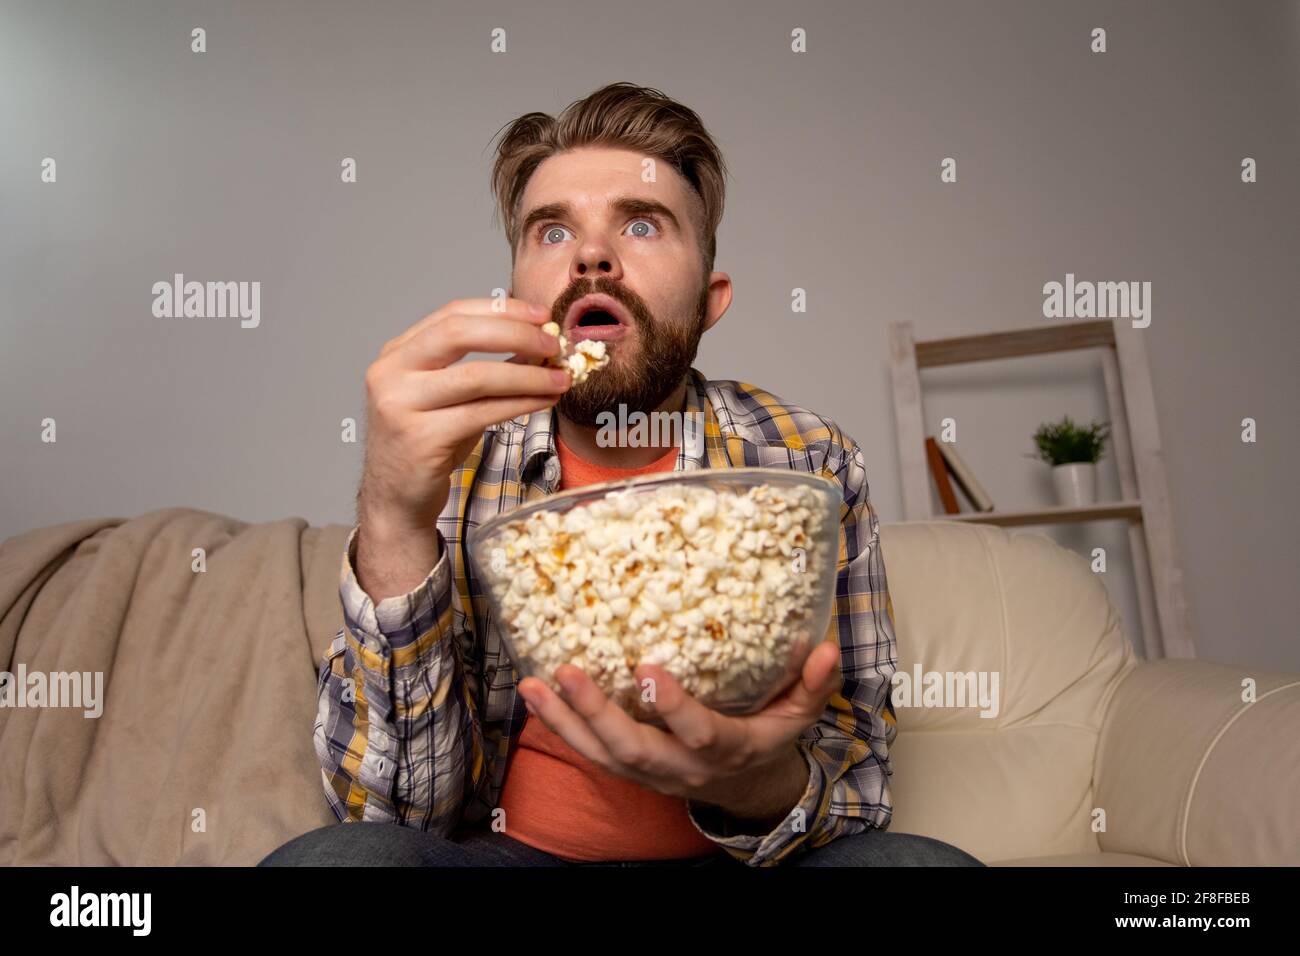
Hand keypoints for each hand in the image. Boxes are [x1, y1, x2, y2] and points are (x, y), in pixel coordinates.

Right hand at [358, 296, 567, 531]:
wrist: (397, 498)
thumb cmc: (429, 444)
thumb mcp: (455, 398)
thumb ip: (488, 366)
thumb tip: (540, 343)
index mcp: (397, 352)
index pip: (452, 313)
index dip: (501, 310)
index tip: (541, 315)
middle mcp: (390, 372)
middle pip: (458, 333)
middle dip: (515, 334)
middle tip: (554, 344)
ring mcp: (399, 405)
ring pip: (475, 376)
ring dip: (527, 375)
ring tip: (561, 379)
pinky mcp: (420, 438)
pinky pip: (481, 413)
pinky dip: (519, 404)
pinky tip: (543, 402)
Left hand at [516, 638, 842, 819]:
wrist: (747, 790)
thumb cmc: (769, 739)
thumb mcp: (799, 715)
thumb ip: (812, 684)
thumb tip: (824, 646)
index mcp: (726, 748)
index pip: (698, 732)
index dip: (672, 706)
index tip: (646, 669)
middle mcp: (682, 767)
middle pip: (634, 749)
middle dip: (596, 713)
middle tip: (566, 672)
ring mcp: (652, 773)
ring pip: (601, 755)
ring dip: (563, 721)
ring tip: (532, 686)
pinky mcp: (630, 770)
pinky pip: (590, 753)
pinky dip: (559, 728)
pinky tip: (534, 698)